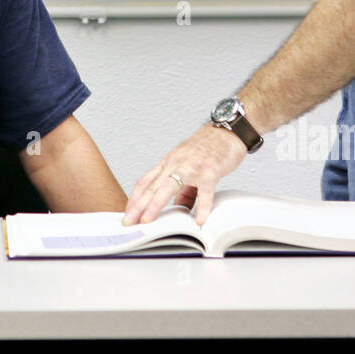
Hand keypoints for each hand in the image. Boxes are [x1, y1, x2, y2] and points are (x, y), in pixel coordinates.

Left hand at [122, 125, 246, 226]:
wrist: (226, 132)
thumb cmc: (207, 149)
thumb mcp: (189, 167)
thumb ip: (183, 190)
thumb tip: (177, 208)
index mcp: (168, 164)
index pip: (145, 182)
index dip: (134, 199)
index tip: (128, 214)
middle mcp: (175, 164)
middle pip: (151, 186)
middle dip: (137, 205)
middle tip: (128, 222)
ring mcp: (192, 166)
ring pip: (169, 186)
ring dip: (156, 205)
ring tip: (148, 221)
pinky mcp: (210, 170)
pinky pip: (204, 191)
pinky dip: (202, 207)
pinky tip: (199, 220)